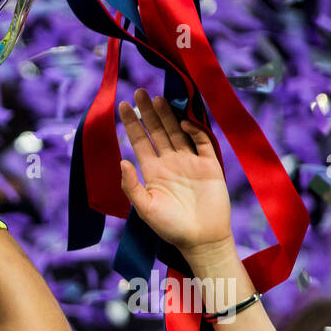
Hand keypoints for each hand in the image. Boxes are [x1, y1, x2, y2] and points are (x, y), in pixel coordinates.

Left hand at [118, 89, 233, 259]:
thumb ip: (131, 185)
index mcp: (153, 172)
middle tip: (139, 91)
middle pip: (158, 131)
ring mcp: (190, 161)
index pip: (140, 142)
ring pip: (177, 132)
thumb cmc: (170, 227)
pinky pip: (202, 142)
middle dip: (149, 112)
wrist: (201, 239)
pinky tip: (183, 122)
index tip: (123, 105)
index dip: (132, 124)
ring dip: (168, 115)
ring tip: (158, 98)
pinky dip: (194, 131)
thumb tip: (121, 161)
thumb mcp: (144, 208)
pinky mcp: (209, 164)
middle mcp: (170, 162)